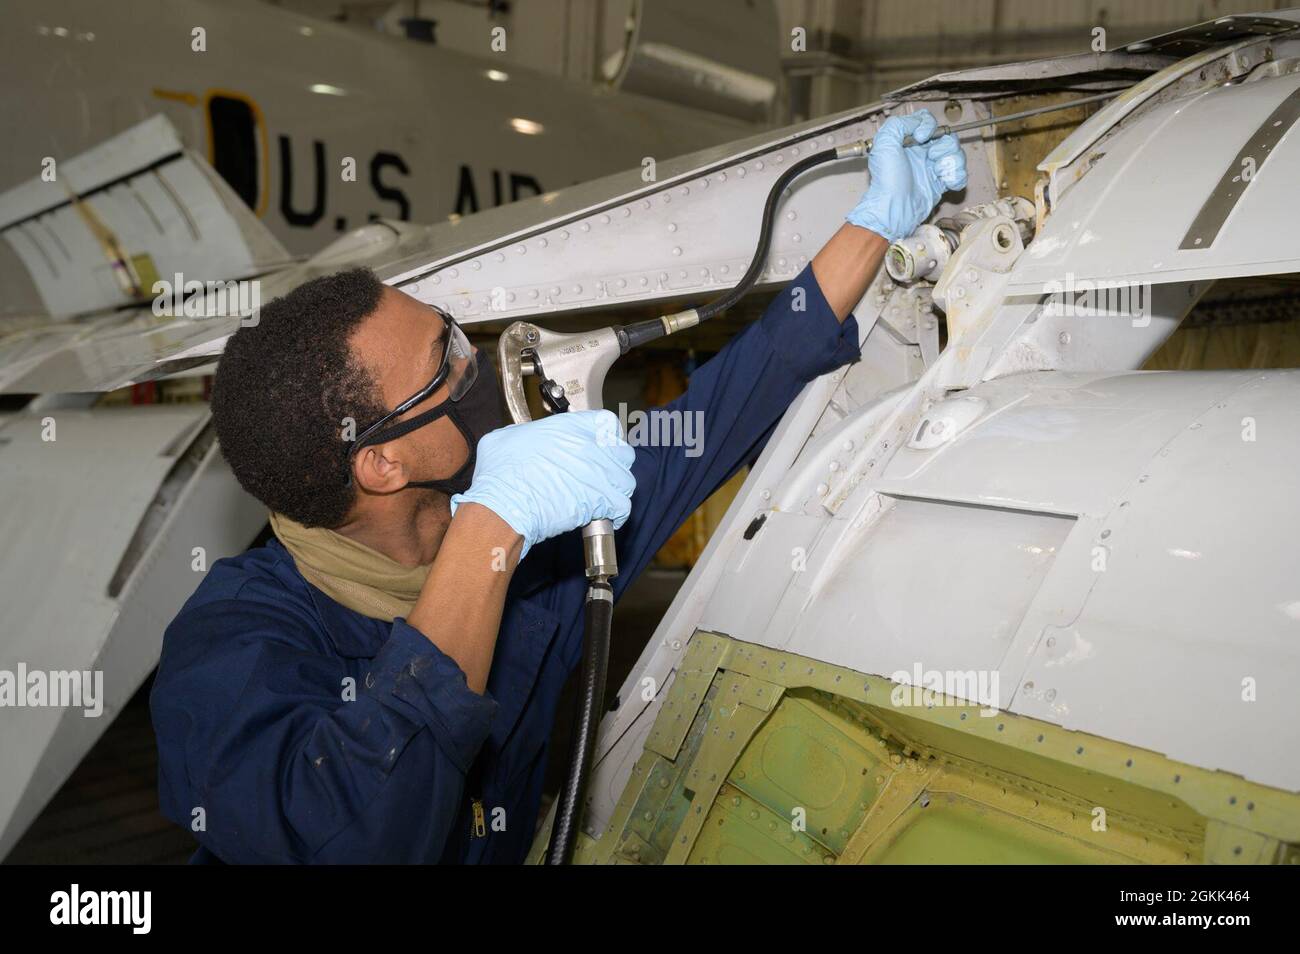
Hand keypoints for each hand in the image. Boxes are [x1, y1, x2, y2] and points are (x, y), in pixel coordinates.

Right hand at [449, 409, 634, 557]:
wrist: (504, 506)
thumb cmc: (501, 476)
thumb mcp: (504, 437)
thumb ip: (523, 433)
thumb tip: (522, 437)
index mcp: (570, 428)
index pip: (607, 423)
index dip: (606, 436)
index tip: (602, 446)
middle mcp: (588, 448)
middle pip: (622, 452)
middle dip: (615, 464)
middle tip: (603, 474)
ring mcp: (597, 475)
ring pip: (625, 480)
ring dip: (617, 489)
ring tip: (605, 496)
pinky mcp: (599, 502)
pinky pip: (622, 506)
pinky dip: (617, 513)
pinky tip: (607, 515)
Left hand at [846, 110, 967, 241]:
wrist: (894, 207)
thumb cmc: (886, 179)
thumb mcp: (884, 143)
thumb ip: (899, 124)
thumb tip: (917, 122)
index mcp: (908, 142)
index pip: (927, 121)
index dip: (929, 125)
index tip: (920, 137)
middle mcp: (921, 153)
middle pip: (947, 136)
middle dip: (944, 145)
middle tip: (930, 157)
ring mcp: (932, 168)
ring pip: (956, 153)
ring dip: (951, 160)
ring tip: (938, 172)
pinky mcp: (941, 183)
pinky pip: (959, 173)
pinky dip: (957, 176)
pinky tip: (946, 182)